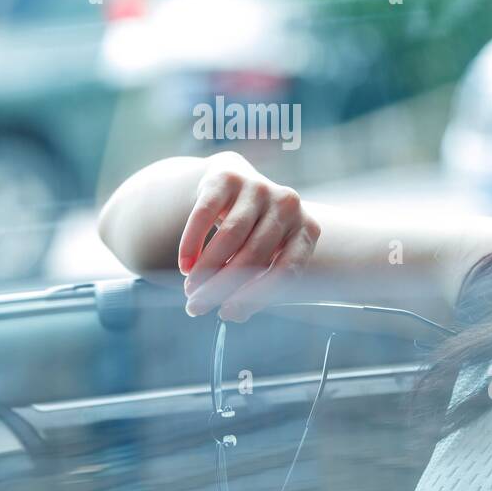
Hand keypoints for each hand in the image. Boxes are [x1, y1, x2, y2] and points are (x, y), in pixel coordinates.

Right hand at [178, 153, 320, 321]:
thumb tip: (234, 314)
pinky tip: (185, 264)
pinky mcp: (229, 176)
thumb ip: (255, 284)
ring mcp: (260, 187)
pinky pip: (206, 214)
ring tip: (190, 289)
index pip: (286, 270)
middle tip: (198, 306)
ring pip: (231, 235)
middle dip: (223, 285)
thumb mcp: (265, 254)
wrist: (233, 181)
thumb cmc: (252, 230)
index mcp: (307, 229)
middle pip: (255, 254)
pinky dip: (192, 243)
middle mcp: (288, 205)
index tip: (228, 313)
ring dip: (207, 268)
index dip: (257, 296)